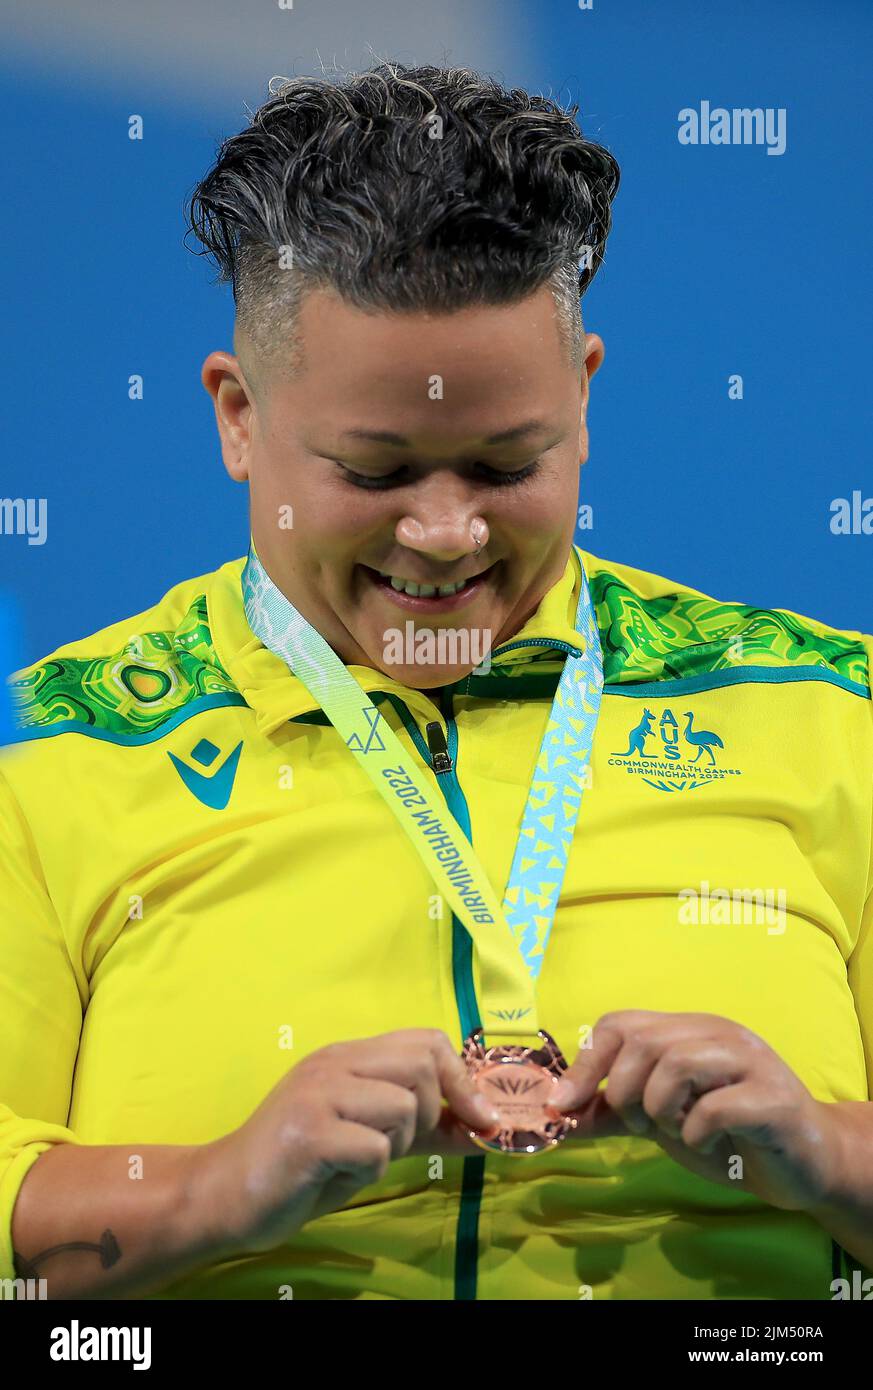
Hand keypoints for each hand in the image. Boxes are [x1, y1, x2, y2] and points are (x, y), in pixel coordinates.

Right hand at [196, 1029, 500, 1255]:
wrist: (228, 1194)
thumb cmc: (303, 1167)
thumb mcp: (371, 1138)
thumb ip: (425, 1126)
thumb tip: (489, 1126)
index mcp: (349, 1056)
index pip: (427, 1040)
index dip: (462, 1080)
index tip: (479, 1119)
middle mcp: (334, 1063)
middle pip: (423, 1065)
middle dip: (426, 1114)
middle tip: (395, 1144)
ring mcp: (319, 1093)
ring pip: (403, 1108)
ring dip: (392, 1148)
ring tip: (353, 1159)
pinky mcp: (310, 1133)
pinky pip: (376, 1151)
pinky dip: (366, 1173)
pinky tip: (333, 1174)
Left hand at [550, 1010, 840, 1211]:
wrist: (804, 1163)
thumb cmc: (726, 1135)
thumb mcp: (658, 1121)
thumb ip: (609, 1113)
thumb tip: (553, 1113)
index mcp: (685, 1030)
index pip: (619, 1023)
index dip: (586, 1063)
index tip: (566, 1104)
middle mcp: (715, 1033)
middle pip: (643, 1042)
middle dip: (626, 1094)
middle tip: (645, 1126)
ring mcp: (749, 1060)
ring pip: (677, 1064)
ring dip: (663, 1111)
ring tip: (681, 1133)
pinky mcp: (773, 1097)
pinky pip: (715, 1107)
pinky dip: (698, 1134)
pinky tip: (713, 1145)